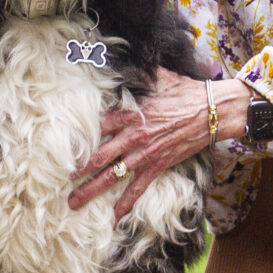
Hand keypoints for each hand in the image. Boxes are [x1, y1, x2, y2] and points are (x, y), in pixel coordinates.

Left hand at [71, 70, 252, 222]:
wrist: (214, 111)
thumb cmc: (187, 92)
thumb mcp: (160, 76)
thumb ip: (139, 70)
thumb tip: (122, 54)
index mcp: (131, 114)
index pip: (98, 126)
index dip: (80, 136)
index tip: (62, 144)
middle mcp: (133, 137)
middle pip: (98, 156)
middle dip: (77, 170)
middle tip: (59, 180)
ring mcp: (145, 154)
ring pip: (112, 176)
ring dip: (91, 190)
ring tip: (73, 202)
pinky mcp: (158, 165)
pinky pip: (138, 188)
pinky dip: (126, 204)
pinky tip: (114, 218)